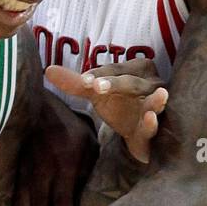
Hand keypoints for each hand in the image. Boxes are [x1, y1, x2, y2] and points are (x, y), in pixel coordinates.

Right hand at [12, 89, 95, 205]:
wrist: (35, 102)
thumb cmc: (67, 125)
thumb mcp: (87, 143)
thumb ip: (87, 170)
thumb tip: (85, 199)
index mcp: (65, 164)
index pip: (61, 203)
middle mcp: (42, 171)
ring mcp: (24, 170)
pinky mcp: (12, 169)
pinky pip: (12, 198)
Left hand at [46, 61, 167, 162]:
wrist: (136, 135)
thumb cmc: (120, 105)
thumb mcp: (98, 93)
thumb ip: (77, 83)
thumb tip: (48, 70)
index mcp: (136, 71)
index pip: (115, 70)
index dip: (99, 75)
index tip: (83, 81)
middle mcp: (151, 86)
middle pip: (131, 82)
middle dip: (114, 83)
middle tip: (95, 87)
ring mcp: (154, 108)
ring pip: (152, 101)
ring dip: (153, 100)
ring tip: (159, 95)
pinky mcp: (153, 130)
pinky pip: (154, 126)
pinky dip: (152, 123)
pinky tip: (151, 118)